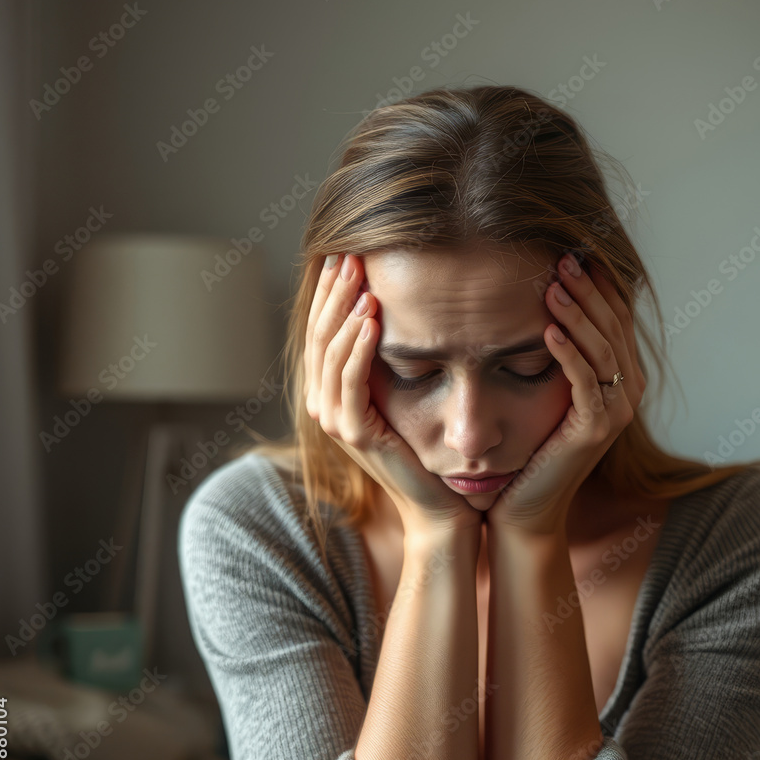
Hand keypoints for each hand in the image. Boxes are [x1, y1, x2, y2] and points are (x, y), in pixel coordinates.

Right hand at [305, 252, 484, 537]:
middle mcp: (325, 405)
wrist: (440, 505)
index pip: (323, 331)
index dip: (330, 292)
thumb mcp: (406, 394)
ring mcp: (335, 421)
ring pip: (329, 353)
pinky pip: (350, 381)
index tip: (346, 254)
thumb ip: (389, 359)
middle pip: (319, 336)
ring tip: (360, 278)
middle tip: (348, 254)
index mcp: (334, 392)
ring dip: (343, 312)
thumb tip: (394, 305)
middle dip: (333, 293)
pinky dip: (358, 348)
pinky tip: (372, 320)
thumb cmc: (429, 451)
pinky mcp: (354, 434)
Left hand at [487, 252, 644, 535]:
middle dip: (588, 289)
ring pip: (602, 348)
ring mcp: (615, 411)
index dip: (597, 284)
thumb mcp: (547, 391)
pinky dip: (568, 353)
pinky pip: (585, 381)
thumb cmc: (531, 448)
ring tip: (552, 283)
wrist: (527, 506)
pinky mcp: (595, 429)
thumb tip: (541, 303)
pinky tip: (547, 329)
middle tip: (563, 256)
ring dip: (577, 313)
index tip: (572, 252)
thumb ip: (558, 354)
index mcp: (619, 377)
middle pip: (613, 326)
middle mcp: (627, 391)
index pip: (615, 318)